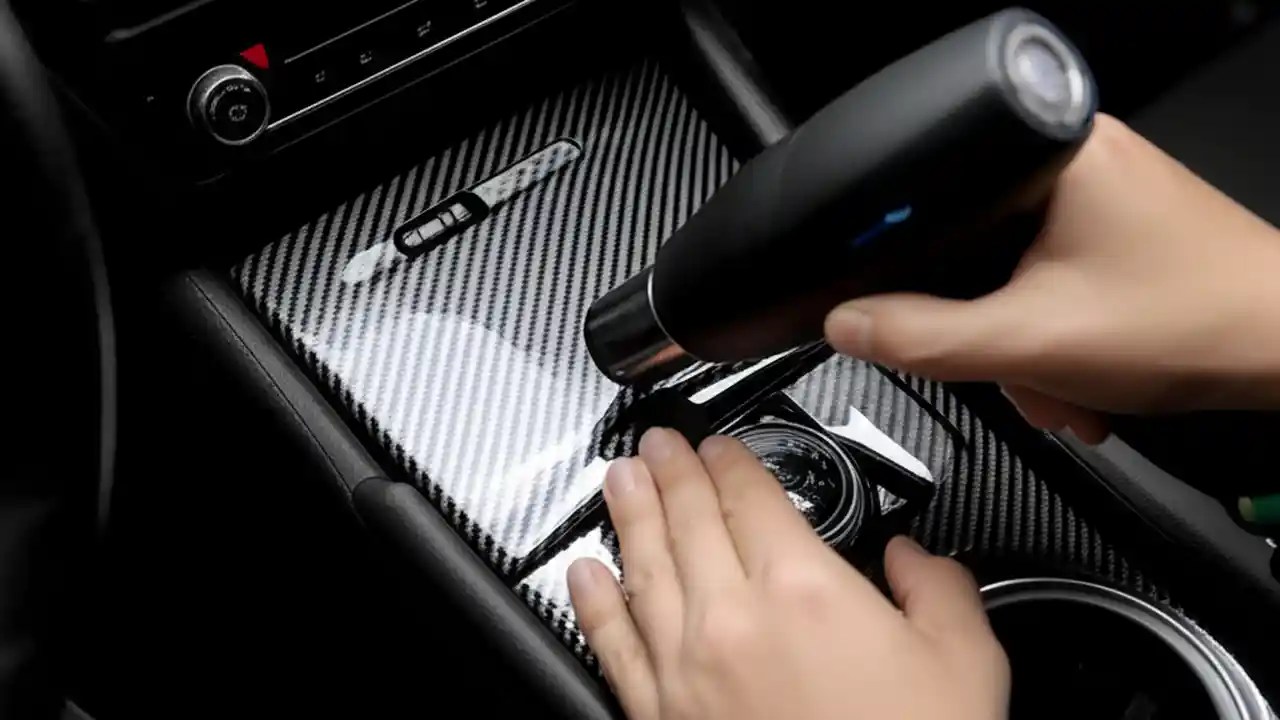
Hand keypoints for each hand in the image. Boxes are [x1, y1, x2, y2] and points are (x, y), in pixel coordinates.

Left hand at [567, 428, 1007, 719]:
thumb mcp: (964, 661)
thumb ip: (939, 587)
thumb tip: (916, 559)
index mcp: (805, 590)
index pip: (751, 496)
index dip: (730, 459)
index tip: (718, 444)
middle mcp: (734, 620)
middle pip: (689, 519)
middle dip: (671, 471)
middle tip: (658, 443)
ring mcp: (688, 669)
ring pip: (645, 567)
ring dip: (628, 513)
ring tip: (619, 477)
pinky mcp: (660, 715)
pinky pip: (614, 644)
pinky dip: (593, 602)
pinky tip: (584, 573)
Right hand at [824, 114, 1279, 441]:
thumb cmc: (1197, 324)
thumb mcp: (1031, 341)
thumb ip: (925, 338)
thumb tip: (848, 324)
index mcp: (1050, 151)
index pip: (932, 198)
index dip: (915, 268)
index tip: (927, 314)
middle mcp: (1078, 160)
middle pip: (970, 248)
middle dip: (987, 329)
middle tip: (1023, 364)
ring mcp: (1102, 197)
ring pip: (1009, 274)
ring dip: (1022, 343)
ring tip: (1064, 379)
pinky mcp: (1118, 233)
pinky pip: (1047, 280)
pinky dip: (1053, 334)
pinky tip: (1080, 369)